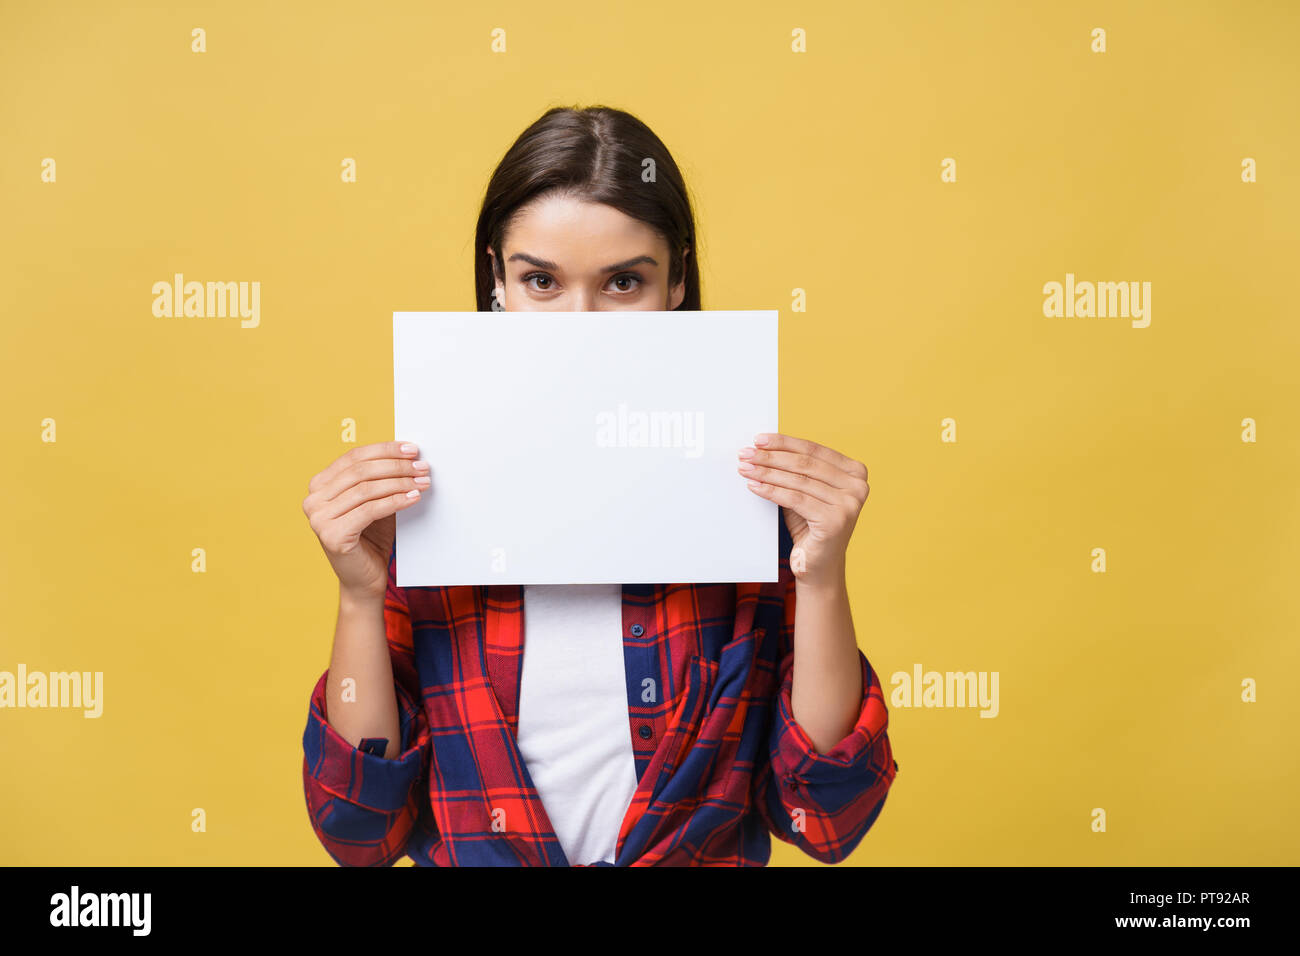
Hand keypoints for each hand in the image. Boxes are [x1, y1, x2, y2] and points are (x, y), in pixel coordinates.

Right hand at [301, 441, 428, 600]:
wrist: (364, 579)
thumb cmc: (371, 538)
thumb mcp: (375, 501)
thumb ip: (381, 478)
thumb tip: (409, 455)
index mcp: (319, 485)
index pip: (354, 457)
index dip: (385, 450)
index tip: (412, 449)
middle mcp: (313, 500)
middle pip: (361, 471)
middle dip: (396, 466)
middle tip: (422, 466)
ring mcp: (319, 519)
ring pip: (366, 489)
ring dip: (400, 483)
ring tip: (423, 482)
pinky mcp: (332, 536)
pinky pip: (370, 510)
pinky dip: (395, 501)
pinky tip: (413, 498)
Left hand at [737, 433, 869, 588]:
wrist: (818, 566)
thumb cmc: (810, 526)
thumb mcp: (805, 491)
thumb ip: (795, 470)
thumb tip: (763, 447)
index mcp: (856, 472)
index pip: (814, 450)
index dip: (784, 443)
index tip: (759, 440)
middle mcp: (858, 486)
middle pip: (805, 464)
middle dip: (771, 457)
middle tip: (745, 453)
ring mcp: (849, 504)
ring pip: (798, 480)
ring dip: (767, 472)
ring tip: (745, 468)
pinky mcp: (835, 521)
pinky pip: (795, 499)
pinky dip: (771, 490)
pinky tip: (754, 485)